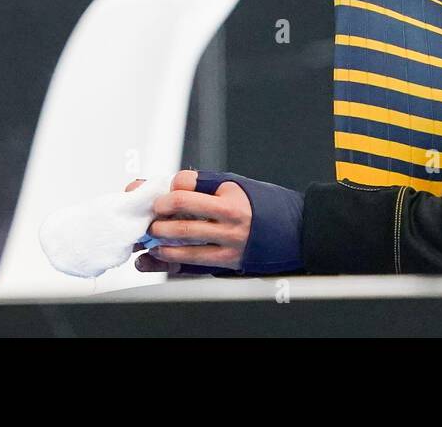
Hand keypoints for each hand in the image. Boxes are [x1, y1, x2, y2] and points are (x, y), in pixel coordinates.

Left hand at [128, 169, 251, 274]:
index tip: (160, 195)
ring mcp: (229, 239)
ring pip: (182, 235)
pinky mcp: (227, 259)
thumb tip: (171, 185)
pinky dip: (170, 256)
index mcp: (230, 193)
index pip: (188, 182)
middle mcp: (230, 215)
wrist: (290, 232)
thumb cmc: (260, 207)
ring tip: (153, 234)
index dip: (168, 188)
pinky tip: (162, 252)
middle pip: (181, 207)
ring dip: (160, 235)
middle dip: (158, 212)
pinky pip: (191, 258)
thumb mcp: (236, 186)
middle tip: (151, 215)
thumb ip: (204, 186)